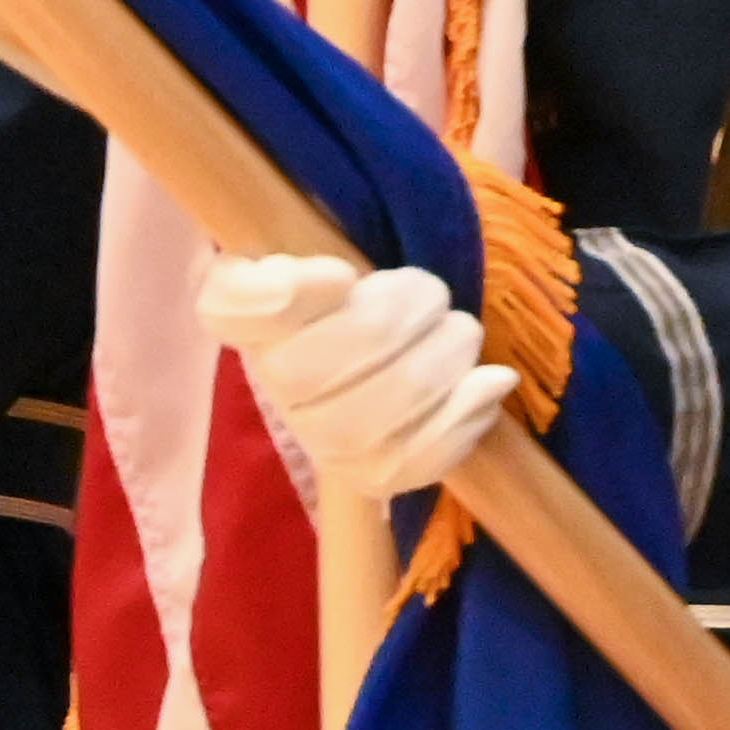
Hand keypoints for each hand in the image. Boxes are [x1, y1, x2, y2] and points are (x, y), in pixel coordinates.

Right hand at [195, 252, 509, 502]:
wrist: (368, 356)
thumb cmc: (344, 297)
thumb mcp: (311, 255)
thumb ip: (285, 268)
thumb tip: (337, 285)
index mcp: (248, 316)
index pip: (237, 308)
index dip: (288, 293)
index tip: (342, 275)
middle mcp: (274, 385)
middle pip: (334, 358)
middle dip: (404, 315)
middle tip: (432, 294)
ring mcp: (322, 440)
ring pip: (383, 409)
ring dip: (443, 358)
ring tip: (459, 332)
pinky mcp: (372, 475)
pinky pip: (416, 460)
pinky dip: (465, 418)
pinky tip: (492, 383)